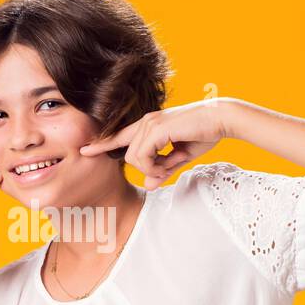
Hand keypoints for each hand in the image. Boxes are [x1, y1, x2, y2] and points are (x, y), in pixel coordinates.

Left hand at [77, 99, 234, 188]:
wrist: (221, 119)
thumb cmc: (203, 134)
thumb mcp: (180, 158)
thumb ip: (163, 170)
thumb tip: (148, 185)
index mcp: (148, 126)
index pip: (119, 136)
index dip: (101, 145)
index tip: (84, 151)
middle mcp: (145, 122)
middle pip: (129, 156)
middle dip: (147, 169)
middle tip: (168, 169)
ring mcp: (149, 124)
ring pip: (134, 159)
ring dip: (153, 169)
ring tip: (171, 164)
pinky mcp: (156, 129)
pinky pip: (143, 157)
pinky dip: (155, 166)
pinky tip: (170, 162)